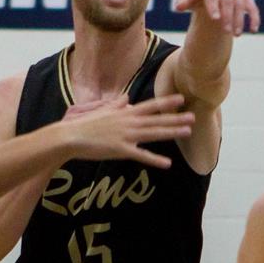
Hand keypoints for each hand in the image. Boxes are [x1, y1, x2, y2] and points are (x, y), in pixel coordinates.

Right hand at [62, 94, 193, 167]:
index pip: (150, 106)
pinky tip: (167, 163)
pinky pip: (141, 155)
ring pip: (154, 133)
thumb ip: (116, 104)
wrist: (70, 136)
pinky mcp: (120, 150)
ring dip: (172, 132)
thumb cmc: (83, 124)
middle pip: (157, 120)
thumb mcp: (101, 110)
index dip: (166, 102)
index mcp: (124, 113)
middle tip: (194, 117)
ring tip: (188, 132)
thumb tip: (126, 98)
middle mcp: (128, 122)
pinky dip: (154, 159)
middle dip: (176, 118)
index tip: (181, 98)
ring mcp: (126, 135)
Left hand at [171, 0, 259, 35]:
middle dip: (228, 15)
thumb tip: (178, 6)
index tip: (215, 18)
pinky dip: (254, 18)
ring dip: (239, 19)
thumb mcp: (187, 3)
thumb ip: (183, 2)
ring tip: (236, 35)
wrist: (210, 3)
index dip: (213, 3)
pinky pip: (252, 6)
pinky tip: (253, 30)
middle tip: (226, 32)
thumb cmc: (196, 2)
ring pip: (241, 3)